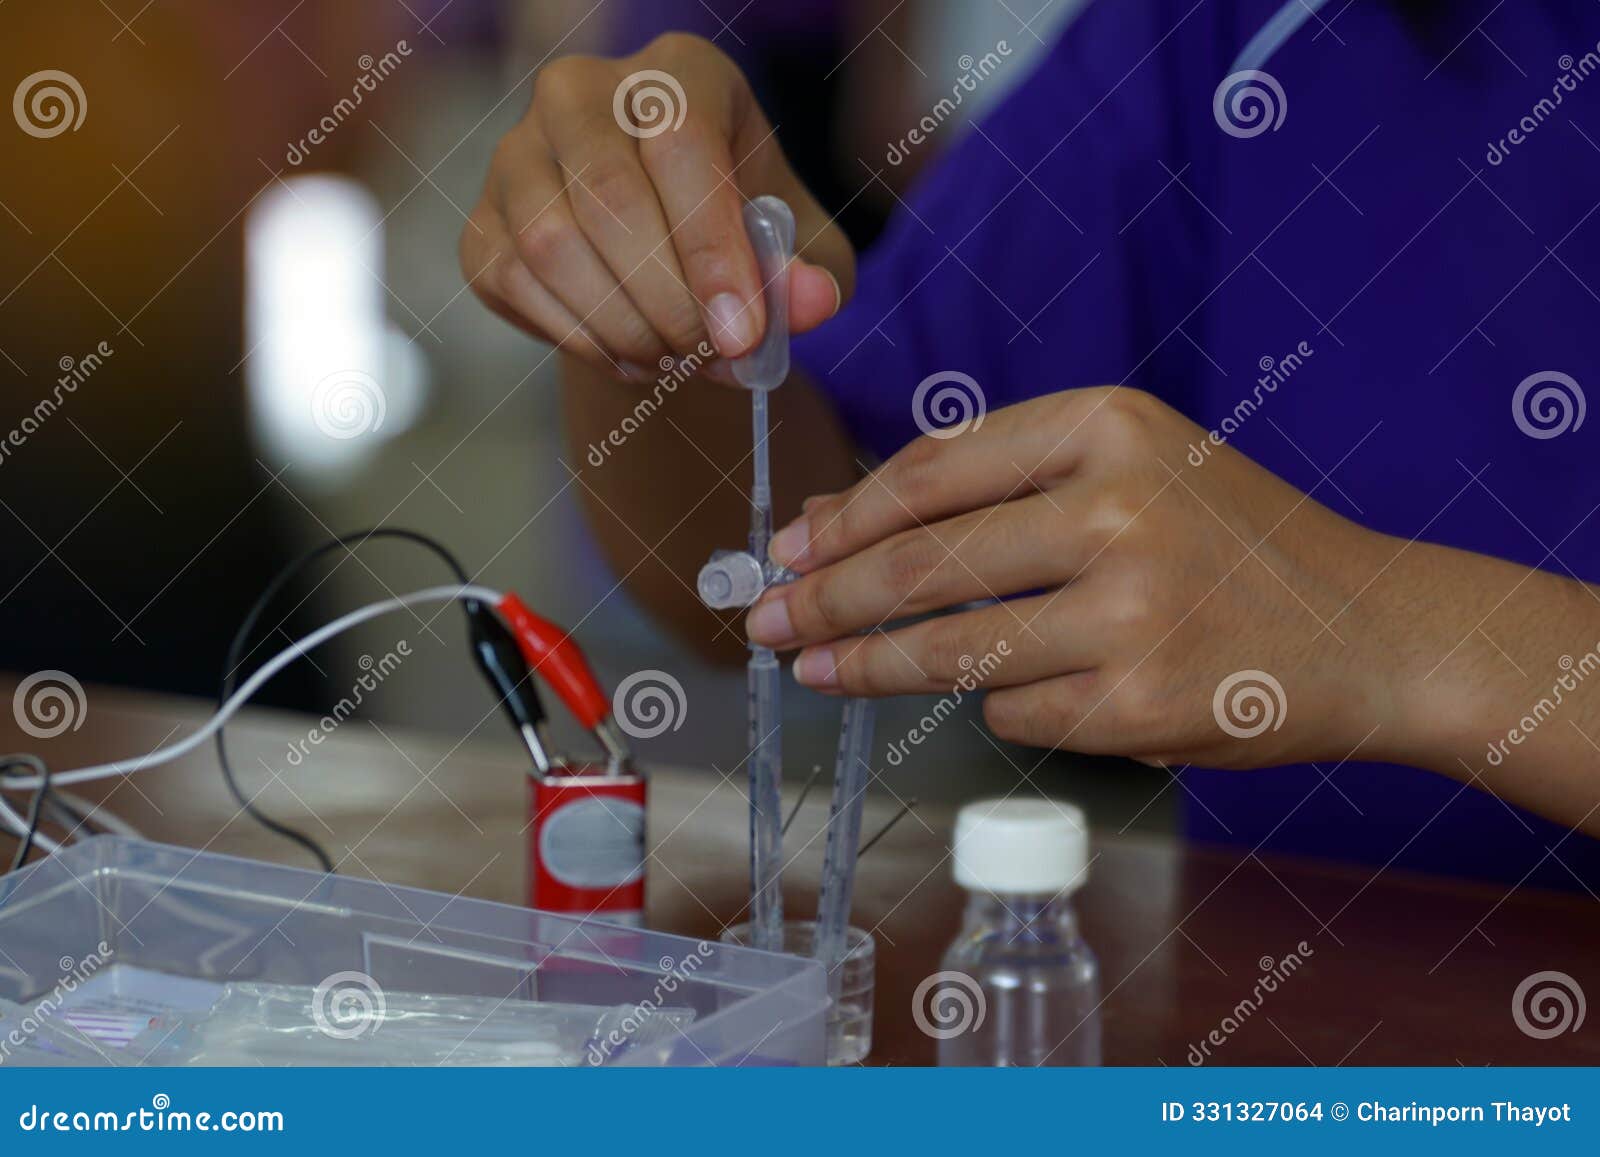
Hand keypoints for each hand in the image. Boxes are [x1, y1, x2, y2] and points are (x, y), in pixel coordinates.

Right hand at [460, 33, 852, 375]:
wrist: (666, 258)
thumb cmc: (741, 235)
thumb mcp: (798, 250)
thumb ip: (812, 273)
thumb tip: (811, 301)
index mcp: (675, 73)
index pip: (680, 142)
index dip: (710, 246)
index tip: (740, 332)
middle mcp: (581, 92)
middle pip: (608, 196)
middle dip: (668, 300)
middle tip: (709, 355)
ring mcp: (517, 153)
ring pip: (551, 245)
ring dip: (622, 325)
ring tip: (675, 359)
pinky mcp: (481, 222)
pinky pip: (515, 285)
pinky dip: (581, 340)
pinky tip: (631, 356)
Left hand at [743, 387, 1409, 769]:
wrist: (1368, 628)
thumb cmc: (1232, 542)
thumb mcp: (1131, 470)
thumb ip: (997, 486)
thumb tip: (844, 518)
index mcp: (1109, 425)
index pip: (933, 471)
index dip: (845, 515)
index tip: (789, 546)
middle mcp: (1119, 508)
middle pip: (923, 561)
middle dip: (827, 597)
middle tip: (768, 620)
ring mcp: (1133, 611)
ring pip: (952, 647)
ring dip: (869, 665)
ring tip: (817, 668)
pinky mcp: (1141, 704)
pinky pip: (1017, 710)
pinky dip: (998, 704)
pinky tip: (1012, 692)